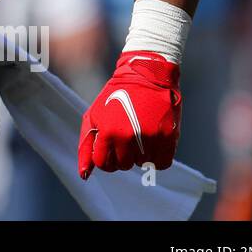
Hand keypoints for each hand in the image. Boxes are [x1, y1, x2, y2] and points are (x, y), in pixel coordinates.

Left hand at [78, 51, 180, 178]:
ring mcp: (149, 137)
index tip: (111, 149)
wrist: (145, 75)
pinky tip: (153, 142)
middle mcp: (128, 137)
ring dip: (141, 155)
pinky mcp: (168, 136)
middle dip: (123, 156)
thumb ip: (86, 146)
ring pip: (143, 165)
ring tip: (140, 134)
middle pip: (124, 166)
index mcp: (108, 132)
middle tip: (126, 138)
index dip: (107, 159)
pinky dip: (158, 158)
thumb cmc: (115, 97)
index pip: (104, 164)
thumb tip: (84, 175)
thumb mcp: (94, 117)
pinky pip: (162, 164)